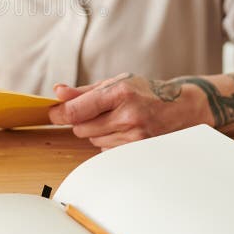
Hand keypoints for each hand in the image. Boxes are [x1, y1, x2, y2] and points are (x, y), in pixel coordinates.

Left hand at [48, 73, 208, 150]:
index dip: (59, 113)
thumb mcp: (116, 83)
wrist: (181, 108)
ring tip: (116, 120)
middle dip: (81, 121)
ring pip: (92, 140)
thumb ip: (84, 91)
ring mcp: (135, 136)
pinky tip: (124, 131)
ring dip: (96, 131)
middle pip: (81, 128)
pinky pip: (105, 150)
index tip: (53, 113)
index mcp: (120, 93)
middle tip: (96, 112)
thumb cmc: (145, 92)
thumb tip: (57, 92)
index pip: (77, 110)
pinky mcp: (138, 151)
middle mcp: (128, 116)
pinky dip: (108, 141)